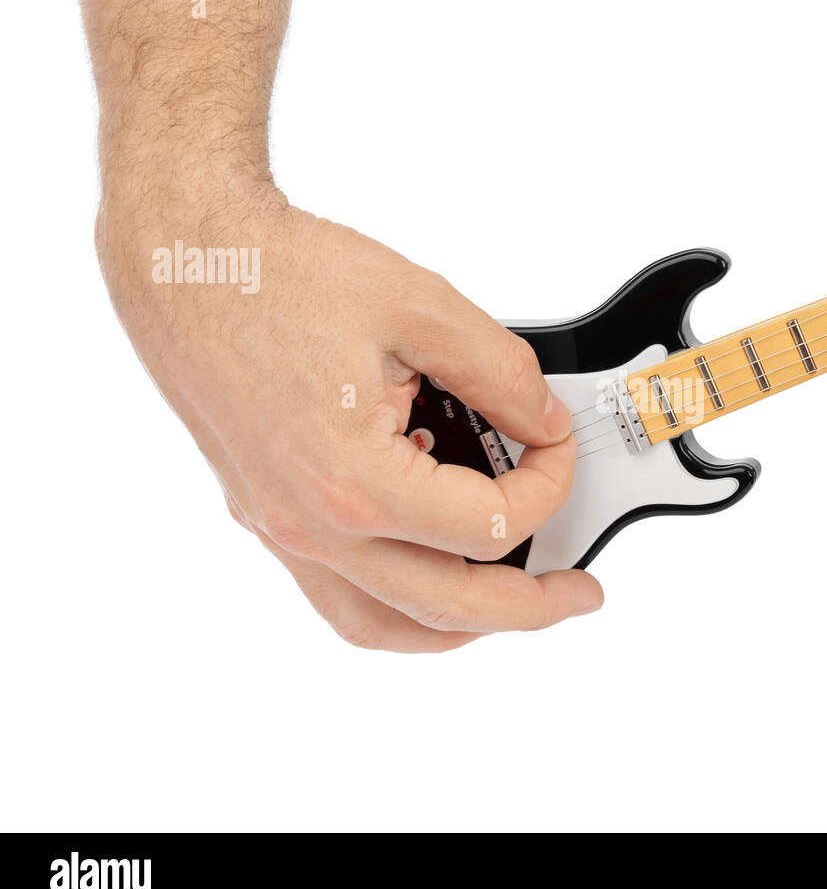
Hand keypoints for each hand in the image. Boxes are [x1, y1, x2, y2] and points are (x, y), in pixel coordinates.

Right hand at [96, 181, 601, 651]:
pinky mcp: (268, 516)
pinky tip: (428, 579)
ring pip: (382, 625)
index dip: (550, 484)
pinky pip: (337, 598)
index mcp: (355, 481)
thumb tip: (543, 419)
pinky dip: (395, 609)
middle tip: (577, 595)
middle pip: (446, 606)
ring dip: (459, 626)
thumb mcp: (421, 306)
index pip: (491, 526)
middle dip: (530, 607)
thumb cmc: (277, 276)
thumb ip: (501, 373)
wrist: (188, 262)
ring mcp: (283, 529)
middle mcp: (312, 524)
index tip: (558, 443)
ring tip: (511, 607)